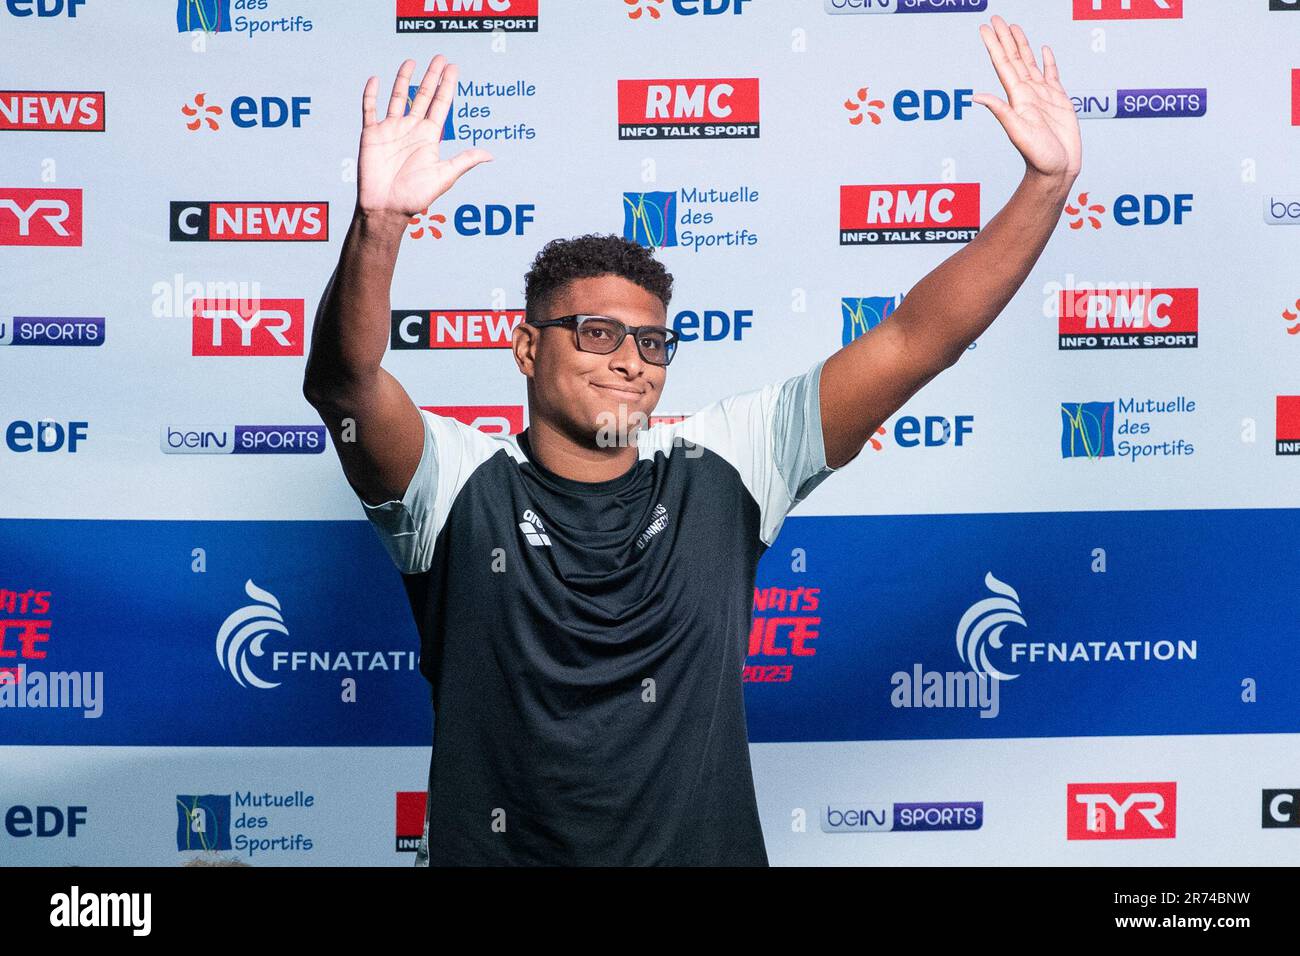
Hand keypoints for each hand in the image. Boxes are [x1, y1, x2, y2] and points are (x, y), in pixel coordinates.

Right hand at [357, 56, 493, 218]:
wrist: (386, 208)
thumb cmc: (415, 197)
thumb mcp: (444, 176)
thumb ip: (464, 161)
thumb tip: (490, 155)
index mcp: (429, 137)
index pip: (441, 105)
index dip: (447, 86)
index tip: (453, 68)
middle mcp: (411, 130)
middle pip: (423, 96)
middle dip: (431, 77)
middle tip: (440, 58)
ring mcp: (391, 130)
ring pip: (398, 98)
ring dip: (403, 80)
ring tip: (412, 61)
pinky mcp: (371, 134)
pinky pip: (370, 110)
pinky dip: (371, 94)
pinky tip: (375, 79)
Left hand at [973, 15, 1081, 184]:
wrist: (1057, 171)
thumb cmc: (1038, 156)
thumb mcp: (1017, 132)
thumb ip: (1001, 112)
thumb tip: (976, 97)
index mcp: (1017, 97)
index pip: (1003, 65)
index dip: (994, 45)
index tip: (986, 27)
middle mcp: (1027, 93)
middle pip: (1014, 59)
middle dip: (1005, 38)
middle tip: (996, 18)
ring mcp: (1043, 96)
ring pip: (1030, 63)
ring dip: (1022, 45)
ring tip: (1014, 27)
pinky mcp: (1059, 101)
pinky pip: (1052, 75)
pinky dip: (1048, 62)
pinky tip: (1044, 50)